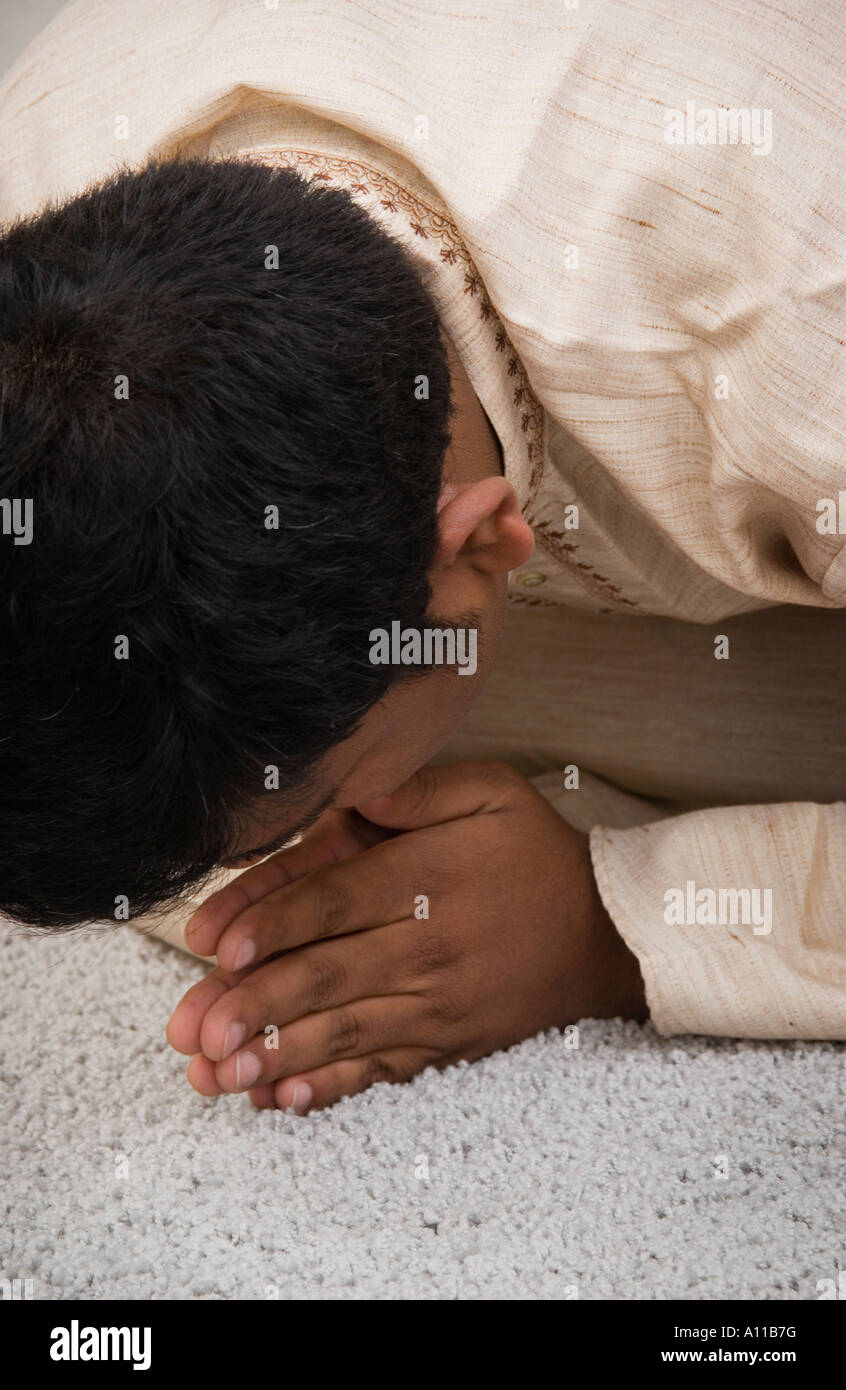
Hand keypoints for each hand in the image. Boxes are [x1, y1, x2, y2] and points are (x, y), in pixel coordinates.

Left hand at [166, 761, 646, 1111]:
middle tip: (192, 1028)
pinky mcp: (445, 1043)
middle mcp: (428, 948)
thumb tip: (349, 792)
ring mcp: (437, 1004)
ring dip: (273, 1055)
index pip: (336, 903)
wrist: (606, 933)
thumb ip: (415, 789)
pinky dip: (328, 1087)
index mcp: (428, 880)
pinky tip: (279, 1099)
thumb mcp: (489, 793)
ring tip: (214, 1074)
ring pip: (344, 1032)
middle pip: (327, 977)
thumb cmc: (534, 854)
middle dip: (252, 1006)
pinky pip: (380, 1069)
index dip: (272, 924)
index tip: (213, 947)